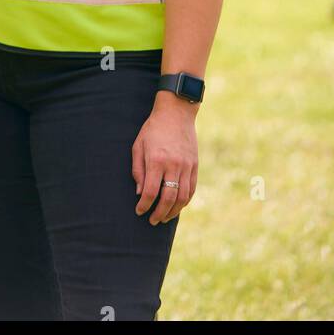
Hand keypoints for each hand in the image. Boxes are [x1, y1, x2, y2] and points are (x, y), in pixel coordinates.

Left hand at [132, 93, 197, 223]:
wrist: (176, 113)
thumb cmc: (153, 129)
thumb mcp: (138, 146)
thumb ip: (138, 170)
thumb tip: (140, 193)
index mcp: (157, 160)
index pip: (151, 191)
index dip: (145, 205)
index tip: (139, 211)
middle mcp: (173, 165)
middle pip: (168, 198)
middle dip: (159, 213)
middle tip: (152, 221)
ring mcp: (186, 166)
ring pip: (182, 197)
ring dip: (173, 211)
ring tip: (164, 218)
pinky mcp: (195, 165)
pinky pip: (191, 189)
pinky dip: (185, 201)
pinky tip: (177, 206)